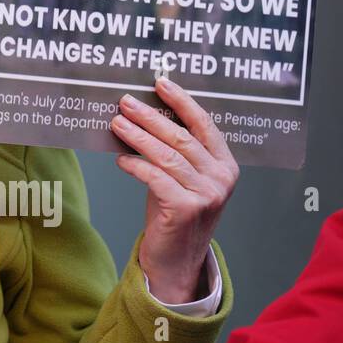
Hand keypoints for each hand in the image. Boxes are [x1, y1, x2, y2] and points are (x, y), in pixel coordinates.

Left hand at [111, 76, 239, 302]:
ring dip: (138, 136)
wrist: (176, 260)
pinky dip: (136, 166)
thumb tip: (142, 115)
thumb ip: (174, 151)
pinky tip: (120, 159)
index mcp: (225, 165)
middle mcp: (221, 178)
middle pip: (181, 137)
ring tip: (116, 123)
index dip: (182, 101)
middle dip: (150, 116)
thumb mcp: (181, 178)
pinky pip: (155, 178)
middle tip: (125, 101)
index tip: (160, 82)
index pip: (204, 124)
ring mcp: (206, 195)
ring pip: (167, 156)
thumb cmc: (173, 212)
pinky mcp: (186, 209)